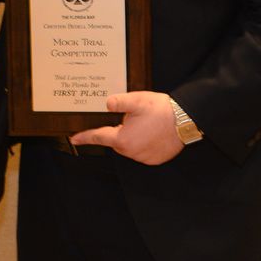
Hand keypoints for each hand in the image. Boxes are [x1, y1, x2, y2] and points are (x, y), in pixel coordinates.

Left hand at [68, 91, 184, 164]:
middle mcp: (131, 152)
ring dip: (132, 137)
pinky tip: (152, 132)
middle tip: (131, 117)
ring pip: (129, 146)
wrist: (187, 121)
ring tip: (145, 123)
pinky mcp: (155, 160)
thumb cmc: (161, 110)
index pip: (98, 137)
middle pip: (116, 141)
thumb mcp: (136, 100)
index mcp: (122, 139)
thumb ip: (118, 102)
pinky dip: (143, 143)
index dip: (84, 137)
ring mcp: (144, 158)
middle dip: (119, 130)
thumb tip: (107, 103)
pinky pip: (142, 152)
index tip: (73, 139)